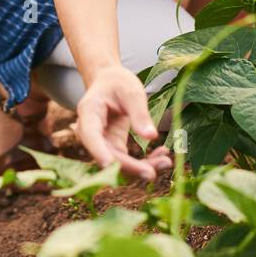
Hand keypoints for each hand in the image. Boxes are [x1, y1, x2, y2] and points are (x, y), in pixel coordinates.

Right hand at [75, 64, 174, 181]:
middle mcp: (90, 133)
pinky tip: (161, 155)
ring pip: (118, 164)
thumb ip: (139, 113)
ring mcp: (101, 143)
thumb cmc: (118, 83)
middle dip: (130, 167)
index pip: (91, 136)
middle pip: (107, 156)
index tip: (110, 165)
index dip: (99, 152)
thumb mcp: (131, 91)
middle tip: (154, 173)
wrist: (110, 83)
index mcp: (89, 112)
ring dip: (140, 167)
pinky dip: (144, 161)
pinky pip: (127, 161)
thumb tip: (151, 136)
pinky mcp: (113, 147)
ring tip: (165, 162)